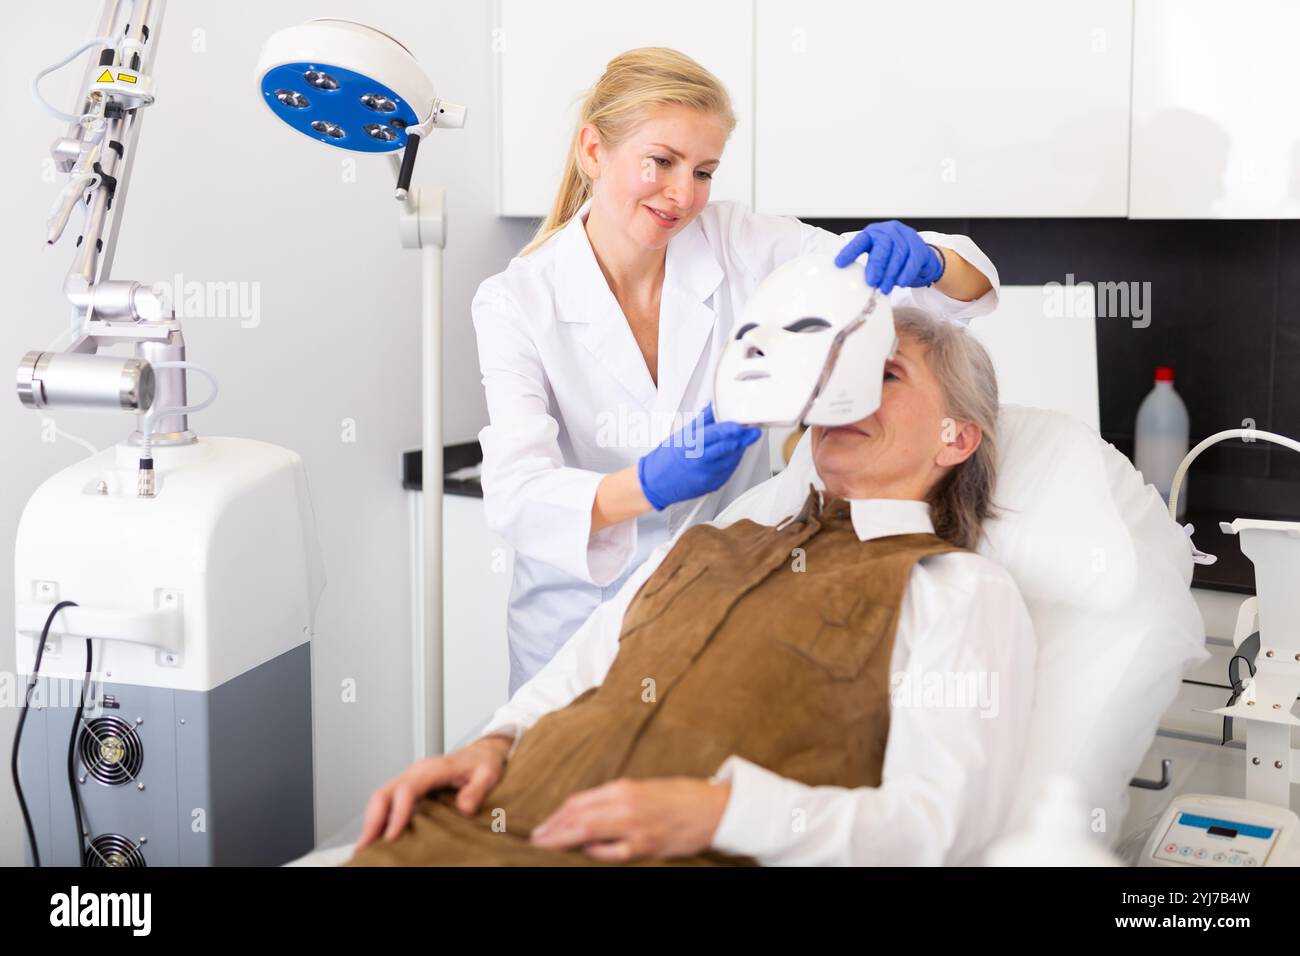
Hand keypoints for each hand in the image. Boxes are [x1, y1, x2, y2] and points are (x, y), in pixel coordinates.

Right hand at [355, 734, 511, 848]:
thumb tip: (464, 807)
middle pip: (384, 793)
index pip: (407, 789)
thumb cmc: (483, 763)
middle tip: (366, 846)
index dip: (397, 812)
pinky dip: (378, 818)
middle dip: (373, 820)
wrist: (482, 753)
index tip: (392, 836)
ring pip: (381, 797)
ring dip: (371, 821)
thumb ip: (477, 789)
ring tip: (365, 847)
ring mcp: (410, 778)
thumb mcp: (488, 774)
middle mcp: (416, 772)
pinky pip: (388, 800)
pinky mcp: (409, 786)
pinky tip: (377, 836)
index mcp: (433, 768)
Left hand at [529, 777, 731, 861]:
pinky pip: (611, 854)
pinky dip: (592, 854)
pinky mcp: (646, 848)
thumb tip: (585, 812)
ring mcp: (636, 829)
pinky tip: (580, 855)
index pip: (579, 802)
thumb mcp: (645, 788)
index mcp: (625, 787)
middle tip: (535, 840)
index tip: (542, 826)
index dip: (557, 816)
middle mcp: (626, 806)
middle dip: (553, 831)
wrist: (715, 809)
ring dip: (564, 843)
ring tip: (547, 849)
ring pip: (588, 836)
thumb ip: (616, 799)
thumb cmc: (680, 796)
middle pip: (578, 818)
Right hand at [637, 404, 760, 510]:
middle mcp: (700, 461)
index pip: (717, 434)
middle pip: (729, 448)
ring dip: (739, 450)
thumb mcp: (681, 435)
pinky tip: (731, 456)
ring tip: (740, 442)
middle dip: (743, 439)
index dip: (734, 429)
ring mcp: (707, 476)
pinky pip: (728, 472)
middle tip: (752, 431)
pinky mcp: (712, 485)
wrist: (654, 484)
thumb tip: (715, 407)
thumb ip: (702, 422)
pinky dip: (732, 462)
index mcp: (691, 446)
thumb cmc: (664, 460)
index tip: (743, 424)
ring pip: (732, 461)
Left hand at [834, 220, 943, 293]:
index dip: (849, 252)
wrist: (919, 254)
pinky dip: (906, 273)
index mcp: (873, 233)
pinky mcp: (919, 246)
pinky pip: (912, 261)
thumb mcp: (877, 255)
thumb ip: (868, 265)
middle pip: (882, 247)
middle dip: (876, 266)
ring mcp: (906, 236)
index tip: (839, 263)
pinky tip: (901, 283)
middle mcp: (889, 231)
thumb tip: (855, 283)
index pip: (859, 241)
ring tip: (884, 288)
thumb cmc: (893, 257)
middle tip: (871, 281)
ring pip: (897, 255)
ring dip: (890, 274)